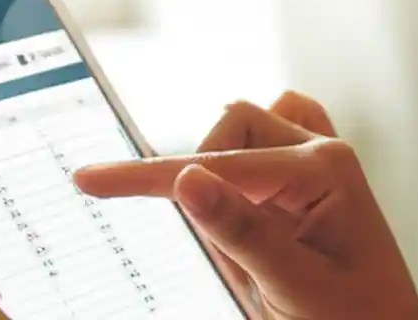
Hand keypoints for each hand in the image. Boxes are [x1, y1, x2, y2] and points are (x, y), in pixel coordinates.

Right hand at [74, 91, 417, 319]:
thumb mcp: (293, 288)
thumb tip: (185, 179)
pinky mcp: (311, 178)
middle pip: (231, 128)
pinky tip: (250, 206)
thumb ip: (240, 233)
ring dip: (225, 178)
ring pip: (244, 132)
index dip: (148, 176)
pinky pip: (268, 142)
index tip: (91, 179)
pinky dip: (244, 165)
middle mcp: (324, 153)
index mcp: (327, 169)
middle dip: (204, 180)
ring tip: (251, 251)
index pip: (218, 165)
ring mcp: (320, 161)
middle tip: (220, 250)